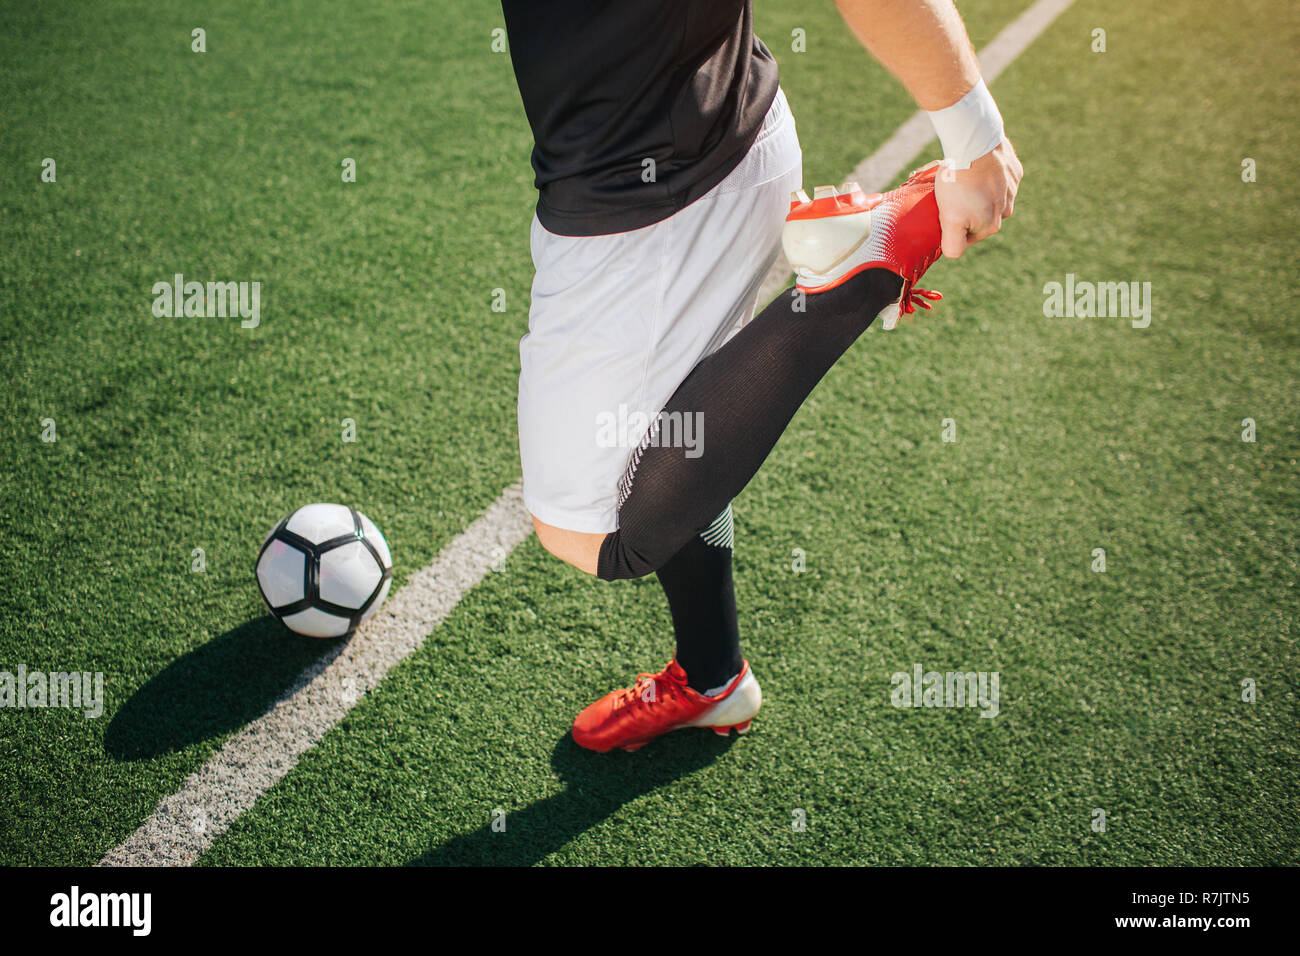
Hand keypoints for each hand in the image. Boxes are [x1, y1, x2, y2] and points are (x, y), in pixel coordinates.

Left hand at [934, 138, 1022, 257]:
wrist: (974, 143)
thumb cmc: (959, 183)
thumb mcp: (950, 219)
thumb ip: (952, 244)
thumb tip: (952, 253)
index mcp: (992, 225)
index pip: (966, 236)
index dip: (952, 227)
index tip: (944, 212)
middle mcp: (1007, 210)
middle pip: (978, 216)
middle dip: (964, 208)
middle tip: (951, 193)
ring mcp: (1012, 188)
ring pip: (989, 196)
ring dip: (976, 191)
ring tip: (962, 178)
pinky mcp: (1014, 169)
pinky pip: (998, 176)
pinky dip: (986, 173)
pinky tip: (976, 166)